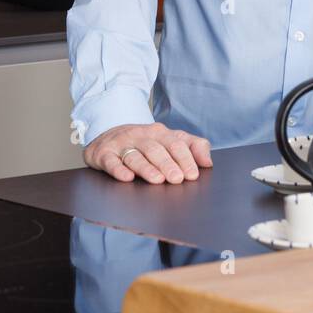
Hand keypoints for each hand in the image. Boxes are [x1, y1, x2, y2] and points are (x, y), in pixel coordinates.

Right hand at [83, 122, 212, 183]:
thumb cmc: (145, 142)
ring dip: (146, 167)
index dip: (185, 158)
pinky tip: (127, 177)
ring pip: (135, 155)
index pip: (175, 143)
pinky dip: (118, 169)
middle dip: (167, 164)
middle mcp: (140, 136)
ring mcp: (121, 144)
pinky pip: (111, 161)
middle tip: (177, 179)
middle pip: (155, 149)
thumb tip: (208, 163)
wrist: (107, 134)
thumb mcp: (169, 140)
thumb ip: (192, 147)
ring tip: (157, 179)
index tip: (192, 175)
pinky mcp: (104, 154)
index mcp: (159, 132)